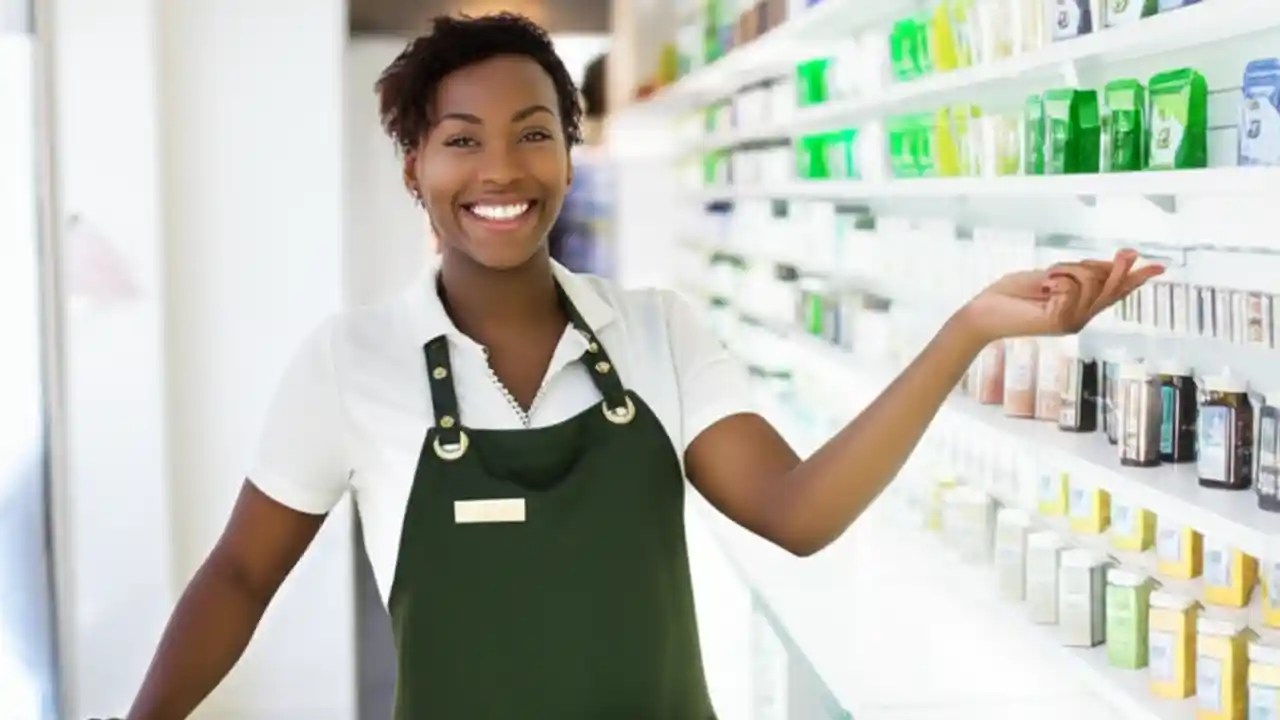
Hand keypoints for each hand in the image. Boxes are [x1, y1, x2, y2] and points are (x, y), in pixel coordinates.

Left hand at [955, 249, 1164, 343]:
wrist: (982, 312)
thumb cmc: (1011, 295)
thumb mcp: (1051, 277)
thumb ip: (1078, 273)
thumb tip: (1109, 263)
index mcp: (1080, 307)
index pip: (1114, 292)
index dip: (1136, 278)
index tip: (1159, 266)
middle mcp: (1080, 318)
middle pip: (1111, 288)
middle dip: (1118, 267)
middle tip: (1126, 251)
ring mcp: (1070, 322)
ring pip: (1092, 284)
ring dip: (1071, 269)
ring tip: (1049, 276)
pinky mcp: (1057, 321)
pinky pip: (1072, 288)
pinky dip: (1060, 277)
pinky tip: (1045, 284)